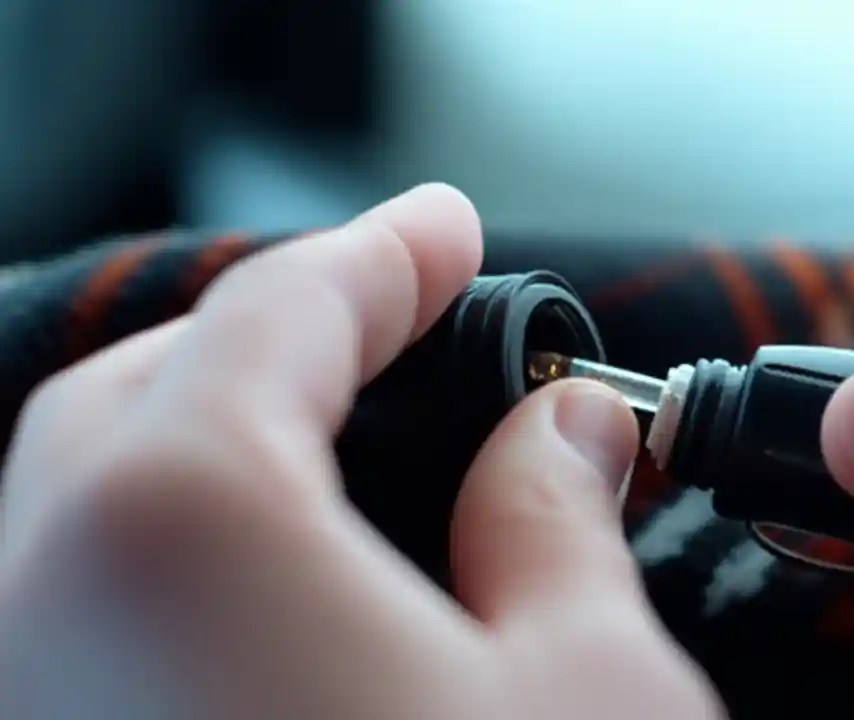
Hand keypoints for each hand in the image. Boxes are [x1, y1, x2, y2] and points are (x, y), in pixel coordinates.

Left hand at [0, 185, 723, 718]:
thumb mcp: (588, 687)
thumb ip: (557, 524)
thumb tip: (560, 433)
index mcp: (185, 540)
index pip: (280, 318)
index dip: (385, 258)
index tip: (444, 232)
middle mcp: (51, 623)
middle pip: (141, 400)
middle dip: (270, 339)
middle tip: (391, 326)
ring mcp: (35, 712)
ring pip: (88, 519)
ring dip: (218, 450)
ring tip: (351, 452)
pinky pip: (90, 628)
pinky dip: (184, 567)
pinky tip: (296, 594)